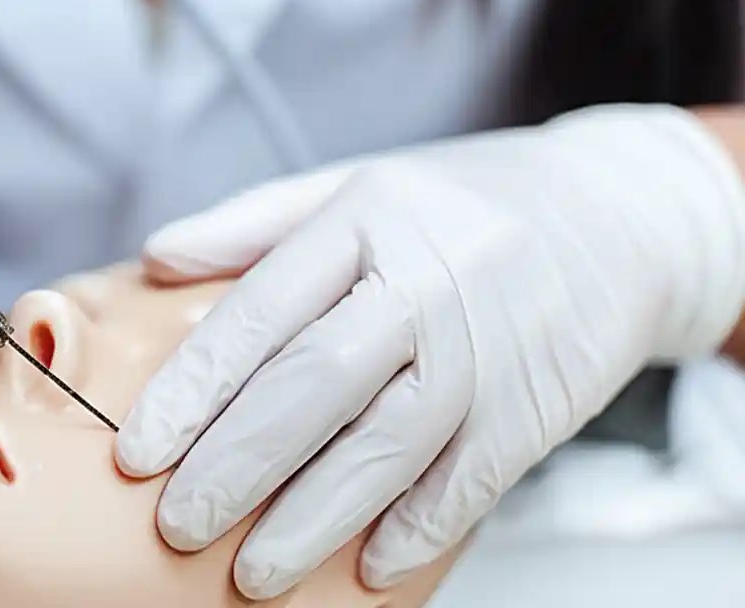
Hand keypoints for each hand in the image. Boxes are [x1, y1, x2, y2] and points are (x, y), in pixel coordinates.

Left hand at [115, 105, 744, 597]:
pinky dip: (414, 529)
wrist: (618, 216)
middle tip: (178, 522)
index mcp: (363, 221)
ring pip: (386, 449)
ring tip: (252, 572)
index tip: (137, 451)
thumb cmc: (464, 206)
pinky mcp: (534, 406)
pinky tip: (366, 567)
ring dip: (313, 519)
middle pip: (313, 387)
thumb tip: (157, 259)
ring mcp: (483, 350)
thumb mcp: (357, 186)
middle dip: (236, 466)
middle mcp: (423, 284)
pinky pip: (467, 482)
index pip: (258, 314)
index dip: (192, 390)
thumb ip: (253, 223)